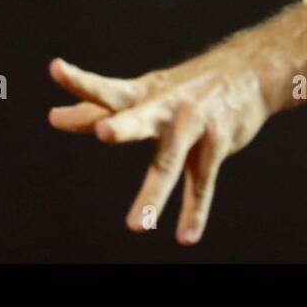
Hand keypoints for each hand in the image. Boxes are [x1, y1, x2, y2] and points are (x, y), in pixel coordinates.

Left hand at [47, 43, 275, 244]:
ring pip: (170, 162)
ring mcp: (193, 125)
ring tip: (136, 226)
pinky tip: (186, 237)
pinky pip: (202, 183)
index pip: (108, 90)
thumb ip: (101, 108)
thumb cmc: (186, 86)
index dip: (82, 82)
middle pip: (141, 118)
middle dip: (124, 126)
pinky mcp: (216, 144)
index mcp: (144, 93)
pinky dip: (194, 211)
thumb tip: (56, 118)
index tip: (56, 69)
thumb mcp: (144, 92)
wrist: (250, 71)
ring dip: (154, 192)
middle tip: (104, 132)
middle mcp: (165, 107)